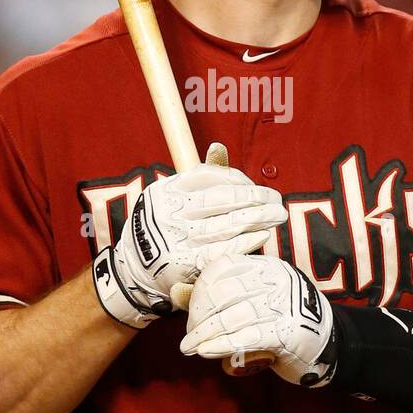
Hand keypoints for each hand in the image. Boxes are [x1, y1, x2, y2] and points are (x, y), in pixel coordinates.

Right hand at [93, 146, 286, 327]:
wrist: (135, 267)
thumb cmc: (166, 225)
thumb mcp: (175, 196)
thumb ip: (201, 175)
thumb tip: (219, 146)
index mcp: (167, 190)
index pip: (210, 176)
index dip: (239, 179)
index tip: (256, 186)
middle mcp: (170, 212)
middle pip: (222, 199)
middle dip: (256, 197)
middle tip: (277, 199)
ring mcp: (178, 238)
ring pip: (226, 224)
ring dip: (258, 218)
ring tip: (276, 215)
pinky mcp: (186, 264)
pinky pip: (223, 249)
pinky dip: (247, 241)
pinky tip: (263, 234)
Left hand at [180, 253, 336, 386]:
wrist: (328, 345)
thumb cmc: (281, 321)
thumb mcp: (252, 301)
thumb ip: (215, 295)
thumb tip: (176, 292)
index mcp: (266, 266)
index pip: (223, 266)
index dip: (200, 287)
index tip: (189, 310)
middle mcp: (276, 280)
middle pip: (224, 292)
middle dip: (199, 315)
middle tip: (189, 334)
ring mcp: (283, 305)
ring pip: (233, 316)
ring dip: (204, 333)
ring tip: (188, 347)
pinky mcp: (288, 331)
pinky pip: (248, 336)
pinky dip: (222, 344)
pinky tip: (205, 351)